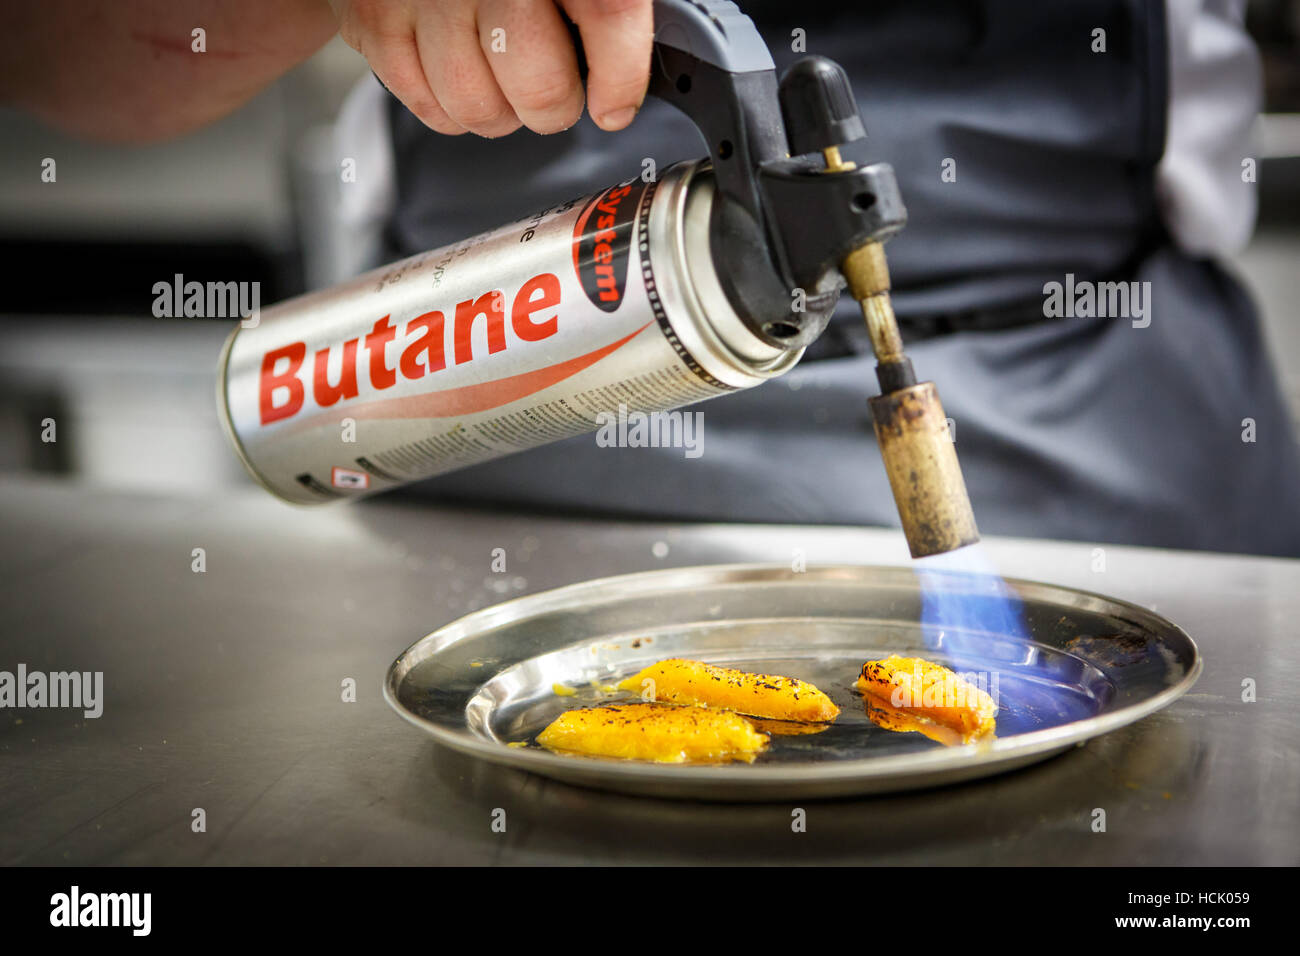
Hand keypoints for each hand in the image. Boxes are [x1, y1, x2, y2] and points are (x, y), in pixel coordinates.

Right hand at [329, 0, 653, 136]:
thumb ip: (599, 9)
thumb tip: (621, 85)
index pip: (607, 11)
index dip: (621, 76)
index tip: (615, 107)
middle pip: (539, 87)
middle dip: (552, 107)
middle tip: (552, 92)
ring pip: (480, 109)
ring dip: (499, 113)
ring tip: (498, 78)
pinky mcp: (375, 19)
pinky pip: (426, 104)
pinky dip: (449, 107)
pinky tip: (459, 70)